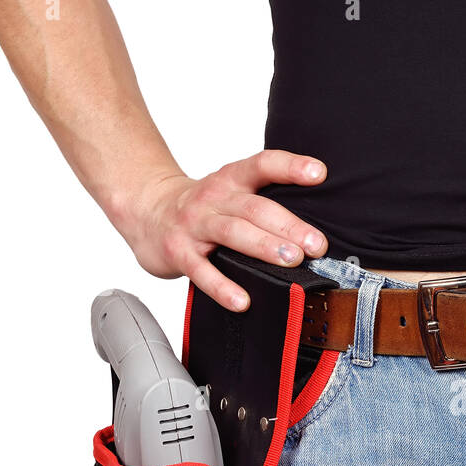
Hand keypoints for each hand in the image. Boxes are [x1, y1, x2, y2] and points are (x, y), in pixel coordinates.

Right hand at [117, 150, 329, 310]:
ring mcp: (194, 224)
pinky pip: (201, 270)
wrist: (146, 210)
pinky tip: (242, 300)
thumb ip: (266, 202)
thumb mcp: (232, 192)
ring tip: (291, 260)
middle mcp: (214, 198)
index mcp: (232, 180)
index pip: (263, 165)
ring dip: (263, 246)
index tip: (319, 173)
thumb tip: (316, 232)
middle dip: (288, 225)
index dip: (291, 167)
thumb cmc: (203, 207)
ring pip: (232, 233)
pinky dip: (222, 287)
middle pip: (255, 207)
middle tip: (316, 243)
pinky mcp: (178, 251)